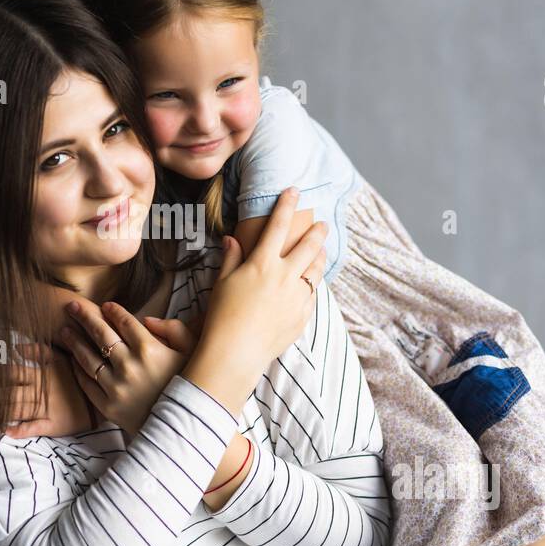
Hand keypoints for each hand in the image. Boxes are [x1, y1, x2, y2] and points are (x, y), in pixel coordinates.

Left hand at [0, 344, 97, 437]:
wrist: (102, 395)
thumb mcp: (61, 357)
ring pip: (17, 411)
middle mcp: (39, 392)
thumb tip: (17, 346)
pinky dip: (21, 429)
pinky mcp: (52, 424)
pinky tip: (6, 431)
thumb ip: (39, 350)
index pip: (10, 373)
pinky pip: (35, 427)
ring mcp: (45, 409)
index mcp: (40, 375)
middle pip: (8, 393)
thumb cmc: (79, 375)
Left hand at [59, 299, 194, 436]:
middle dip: (84, 316)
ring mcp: (117, 387)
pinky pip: (87, 384)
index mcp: (150, 350)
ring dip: (74, 342)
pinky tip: (74, 360)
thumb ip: (175, 330)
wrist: (184, 430)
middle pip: (101, 334)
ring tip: (64, 331)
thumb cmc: (191, 388)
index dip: (113, 310)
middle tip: (71, 306)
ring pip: (88, 358)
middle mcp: (130, 366)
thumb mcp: (194, 354)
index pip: (125, 322)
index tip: (105, 305)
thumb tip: (148, 319)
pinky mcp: (108, 407)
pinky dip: (78, 370)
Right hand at [182, 189, 329, 417]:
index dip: (286, 204)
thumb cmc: (221, 317)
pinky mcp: (303, 316)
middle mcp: (284, 277)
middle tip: (321, 223)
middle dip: (316, 231)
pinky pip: (314, 294)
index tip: (294, 190)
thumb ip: (231, 258)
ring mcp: (297, 297)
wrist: (235, 354)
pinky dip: (314, 284)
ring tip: (323, 249)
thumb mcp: (222, 283)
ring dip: (320, 255)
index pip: (278, 225)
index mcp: (262, 264)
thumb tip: (232, 239)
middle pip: (308, 245)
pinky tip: (313, 282)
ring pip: (316, 269)